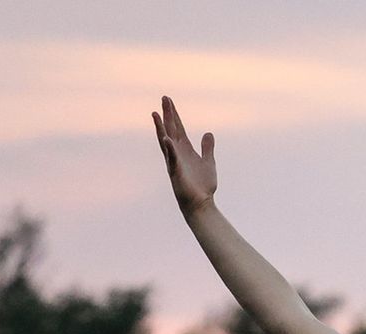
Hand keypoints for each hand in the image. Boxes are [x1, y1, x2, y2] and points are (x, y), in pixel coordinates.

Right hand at [152, 96, 216, 214]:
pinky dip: (170, 149)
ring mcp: (175, 162)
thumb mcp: (208, 162)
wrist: (201, 203)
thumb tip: (208, 133)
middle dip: (167, 114)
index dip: (174, 114)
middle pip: (170, 130)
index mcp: (184, 149)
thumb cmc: (202, 185)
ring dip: (161, 128)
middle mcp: (177, 153)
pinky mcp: (176, 172)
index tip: (168, 101)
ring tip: (157, 114)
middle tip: (164, 98)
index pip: (178, 128)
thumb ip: (207, 147)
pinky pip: (172, 159)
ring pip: (166, 142)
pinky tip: (167, 139)